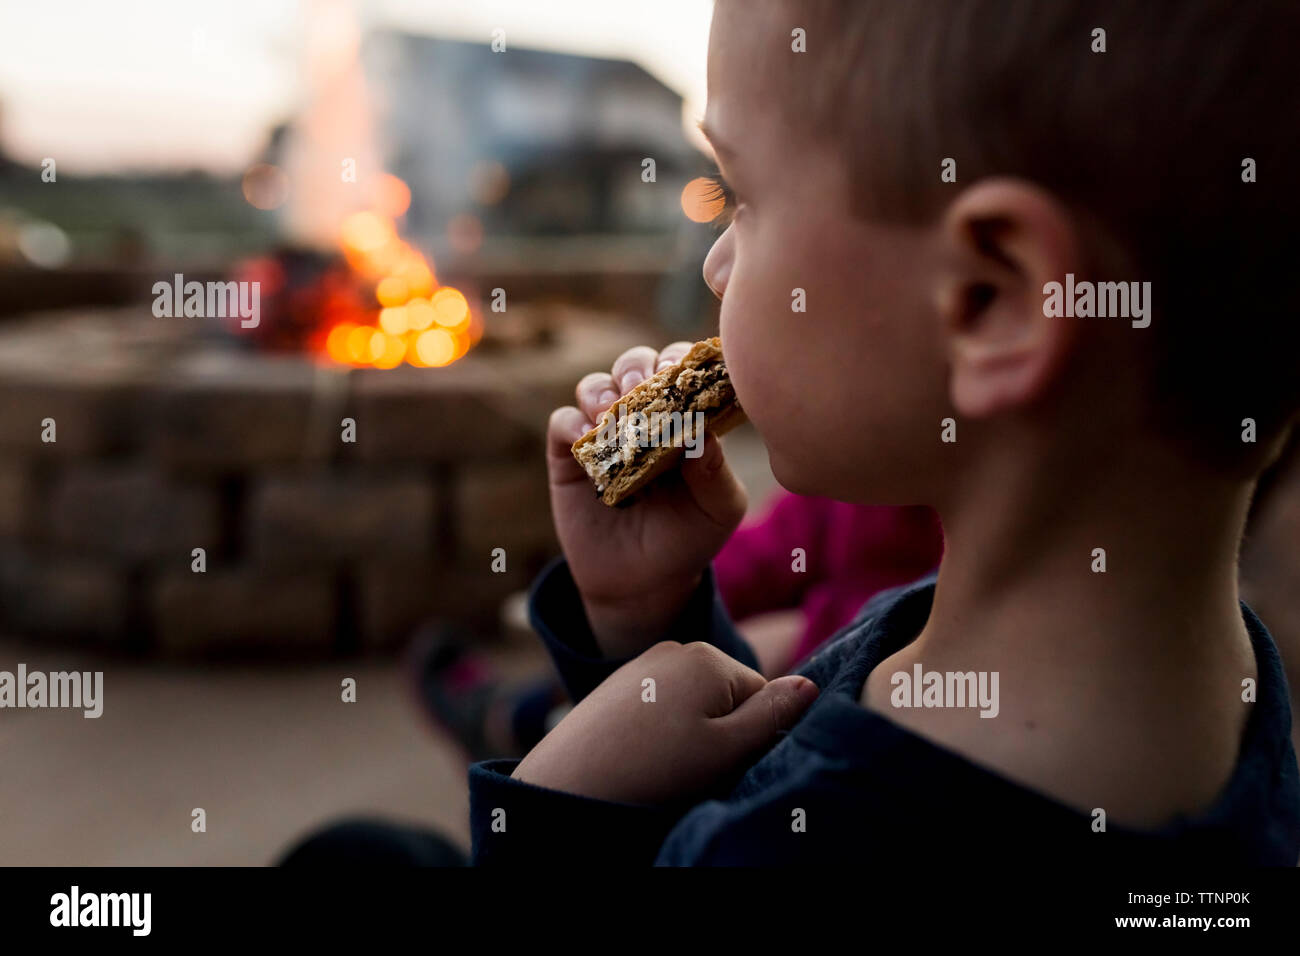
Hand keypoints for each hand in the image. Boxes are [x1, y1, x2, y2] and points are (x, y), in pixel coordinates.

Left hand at [511, 641, 818, 805]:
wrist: (568, 782)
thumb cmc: (653, 769)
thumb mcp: (725, 749)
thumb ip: (772, 715)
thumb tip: (811, 684)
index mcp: (709, 657)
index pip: (762, 696)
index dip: (753, 735)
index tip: (725, 762)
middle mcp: (676, 647)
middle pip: (727, 695)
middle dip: (722, 731)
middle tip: (692, 766)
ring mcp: (643, 663)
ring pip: (693, 703)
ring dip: (690, 733)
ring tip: (662, 764)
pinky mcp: (618, 684)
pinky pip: (660, 705)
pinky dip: (659, 731)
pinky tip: (640, 757)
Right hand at [548, 343, 748, 658]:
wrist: (643, 583)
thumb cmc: (689, 538)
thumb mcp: (718, 509)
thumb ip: (715, 471)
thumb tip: (700, 432)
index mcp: (683, 419)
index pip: (680, 372)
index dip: (680, 361)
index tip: (681, 371)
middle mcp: (642, 417)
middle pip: (635, 366)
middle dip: (638, 367)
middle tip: (641, 387)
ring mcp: (604, 434)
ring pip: (595, 385)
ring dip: (602, 390)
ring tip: (612, 412)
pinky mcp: (569, 456)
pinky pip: (562, 423)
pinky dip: (573, 423)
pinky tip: (589, 438)